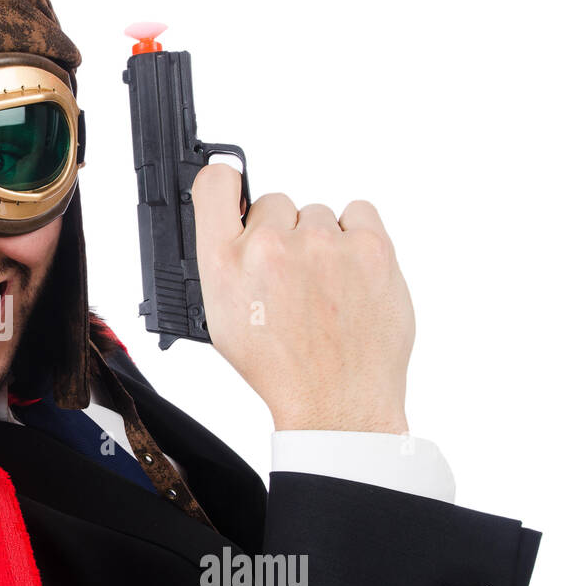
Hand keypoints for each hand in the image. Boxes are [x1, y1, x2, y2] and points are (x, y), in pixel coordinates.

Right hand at [190, 163, 413, 433]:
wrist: (337, 402)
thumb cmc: (281, 368)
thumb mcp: (223, 319)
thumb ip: (227, 263)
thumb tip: (235, 221)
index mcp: (224, 264)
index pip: (214, 183)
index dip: (227, 185)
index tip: (237, 196)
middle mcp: (269, 246)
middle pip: (274, 202)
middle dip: (282, 233)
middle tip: (291, 278)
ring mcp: (323, 244)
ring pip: (318, 214)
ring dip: (321, 241)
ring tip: (325, 288)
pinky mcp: (370, 246)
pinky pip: (358, 212)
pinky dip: (356, 236)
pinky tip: (350, 273)